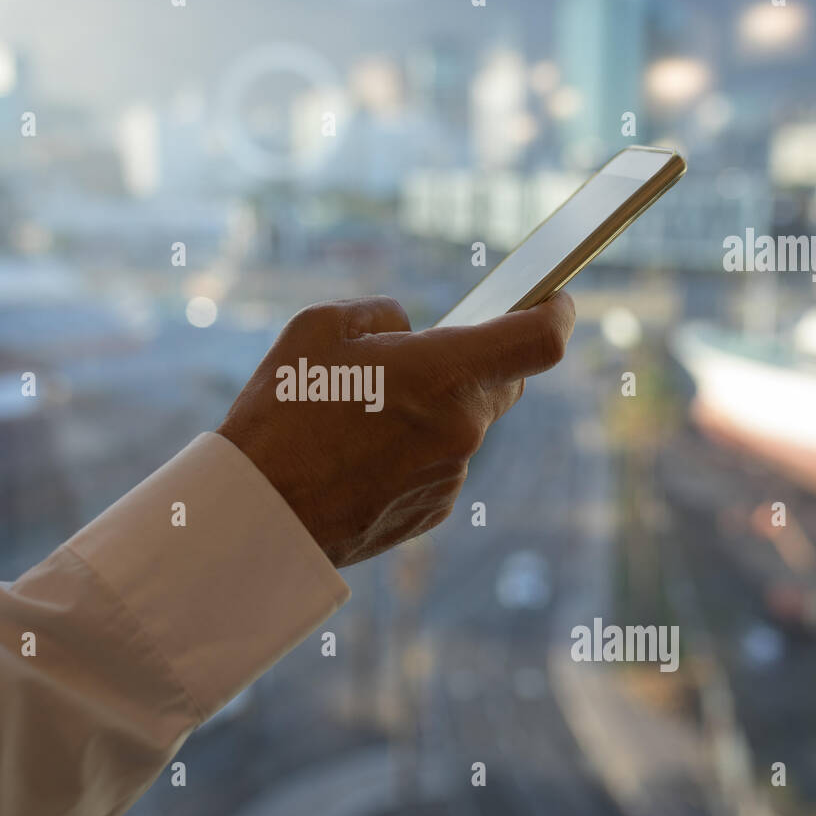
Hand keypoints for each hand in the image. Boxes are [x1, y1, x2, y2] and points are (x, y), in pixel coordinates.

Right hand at [217, 293, 575, 566]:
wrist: (260, 516)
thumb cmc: (283, 416)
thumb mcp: (319, 329)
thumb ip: (381, 315)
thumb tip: (407, 330)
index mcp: (445, 375)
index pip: (540, 340)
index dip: (555, 312)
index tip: (553, 299)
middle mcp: (463, 429)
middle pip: (503, 382)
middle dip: (474, 362)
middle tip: (418, 357)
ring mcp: (452, 476)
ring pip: (465, 424)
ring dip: (434, 410)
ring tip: (361, 415)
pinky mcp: (434, 511)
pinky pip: (442, 464)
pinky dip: (415, 452)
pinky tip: (359, 455)